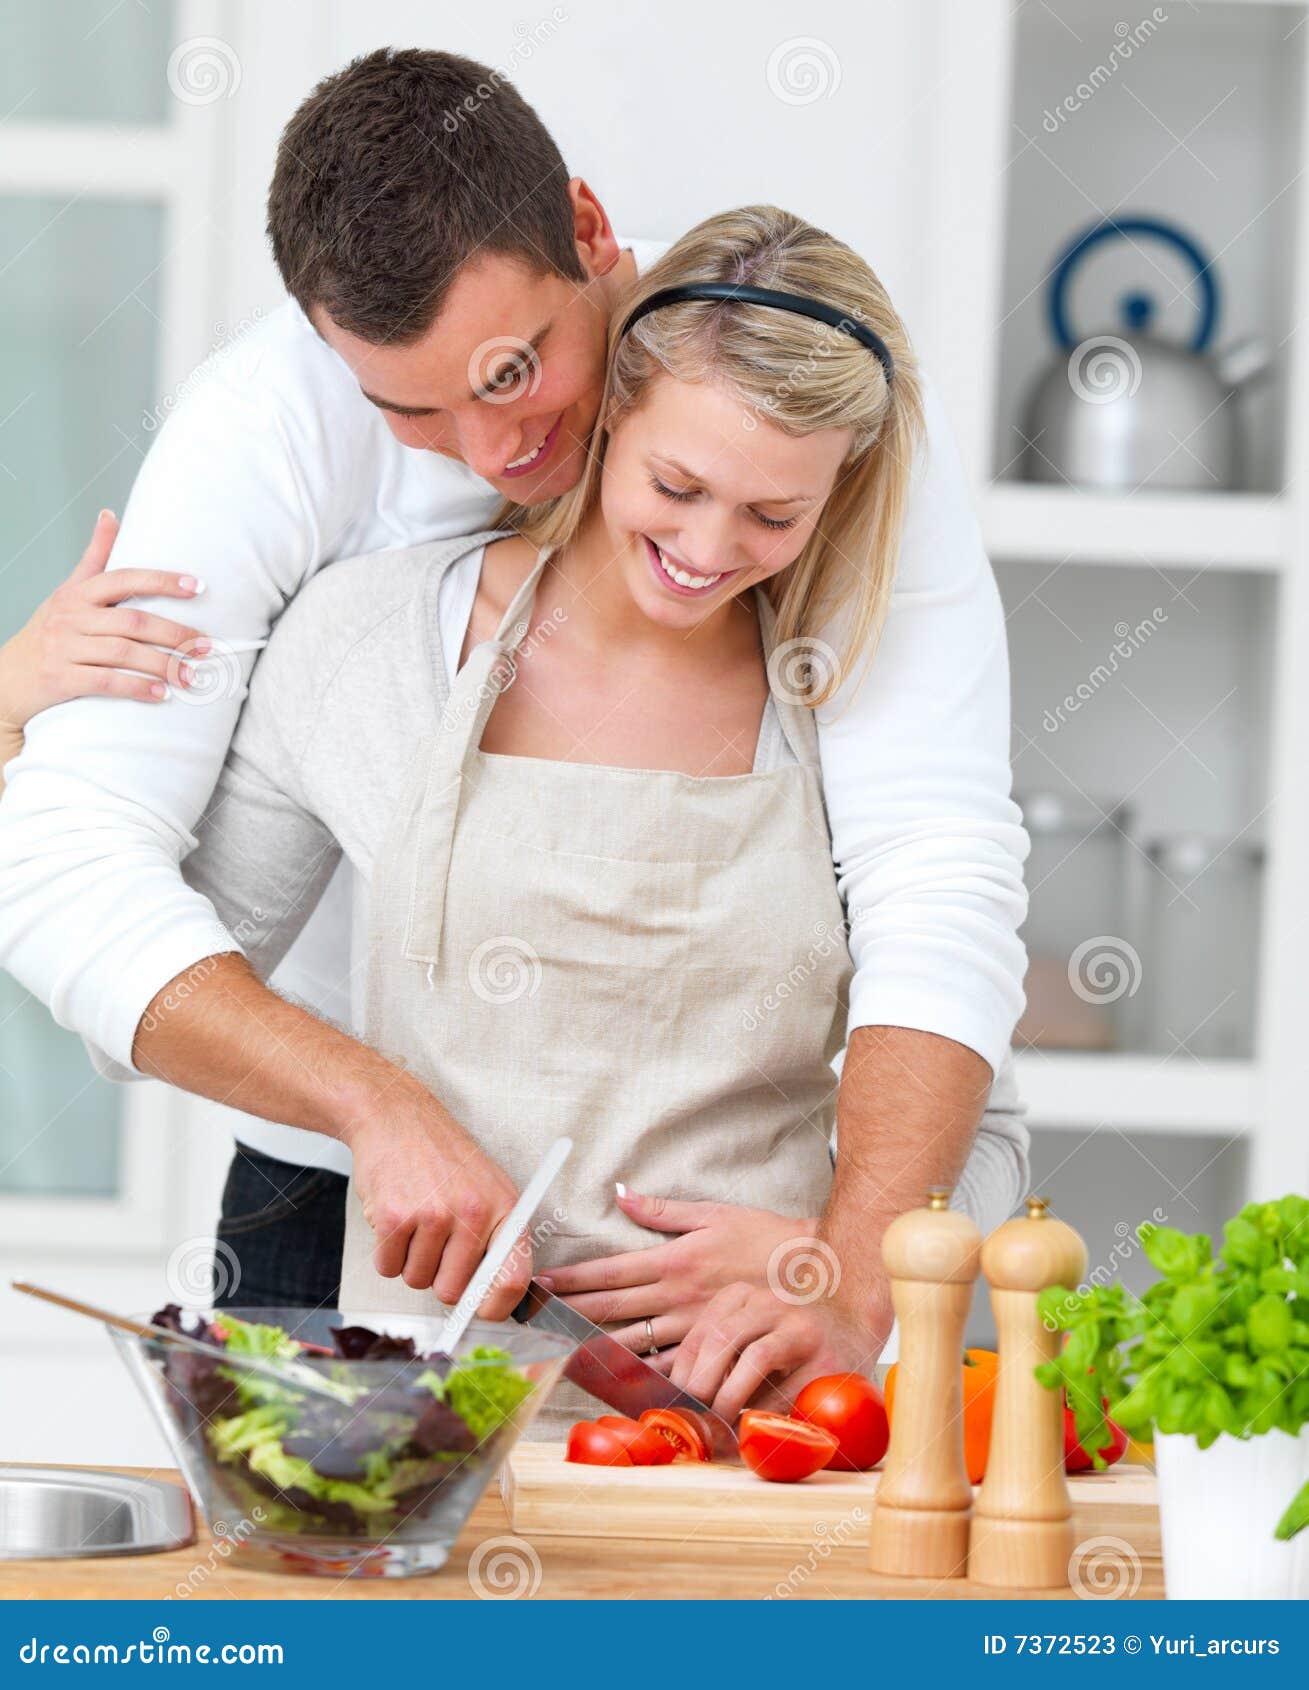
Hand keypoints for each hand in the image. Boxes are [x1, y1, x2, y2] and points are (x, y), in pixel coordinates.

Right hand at [0, 510, 207, 729]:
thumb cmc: (47, 634)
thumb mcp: (66, 593)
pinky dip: (137, 688)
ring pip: (124, 652)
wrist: (6, 681)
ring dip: (164, 665)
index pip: (124, 578)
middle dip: (175, 633)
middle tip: (207, 647)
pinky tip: (161, 695)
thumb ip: (93, 558)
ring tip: (192, 675)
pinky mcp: (61, 679)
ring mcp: (64, 648)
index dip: (162, 581)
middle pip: (133, 620)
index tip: (198, 587)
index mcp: (77, 594)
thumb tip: (110, 514)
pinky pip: (106, 682)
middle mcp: (70, 617)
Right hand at [342, 1081, 529, 1317]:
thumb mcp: (489, 1189)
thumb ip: (497, 1240)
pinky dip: (387, 1252)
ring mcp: (433, 1215)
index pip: (512, 1281)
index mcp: (505, 1209)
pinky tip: (397, 1217)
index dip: (495, 1308)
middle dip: (439, 1278)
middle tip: (436, 1244)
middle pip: (453, 1292)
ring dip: (411, 1261)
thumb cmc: (445, 1159)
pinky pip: (388, 1268)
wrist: (398, 1117)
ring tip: (417, 1221)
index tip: (481, 1310)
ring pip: (417, 1281)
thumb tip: (496, 1298)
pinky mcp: (394, 1217)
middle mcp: (473, 1213)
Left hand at [538, 1185, 819, 1353]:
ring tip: (560, 1351)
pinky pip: (668, 1366)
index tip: (544, 1283)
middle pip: (611, 1308)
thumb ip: (664, 1210)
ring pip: (633, 1341)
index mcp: (674, 1259)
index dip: (574, 1278)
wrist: (815, 1276)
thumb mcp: (715, 1214)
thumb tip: (621, 1192)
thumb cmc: (766, 1239)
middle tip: (535, 1320)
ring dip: (595, 1347)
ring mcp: (692, 1327)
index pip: (611, 1270)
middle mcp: (676, 1296)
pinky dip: (640, 1374)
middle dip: (571, 1313)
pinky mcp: (710, 1349)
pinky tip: (615, 1381)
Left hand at [666, 1282, 876, 1423]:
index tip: (674, 1404)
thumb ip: (719, 1355)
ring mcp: (801, 1328)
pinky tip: (754, 1426)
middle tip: (694, 1416)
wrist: (853, 1326)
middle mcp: (770, 1304)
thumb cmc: (788, 1341)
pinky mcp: (825, 1359)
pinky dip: (764, 1412)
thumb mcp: (749, 1332)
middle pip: (721, 1339)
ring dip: (731, 1397)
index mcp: (742, 1296)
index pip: (700, 1333)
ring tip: (721, 1423)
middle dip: (701, 1384)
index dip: (682, 1373)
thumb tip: (680, 1399)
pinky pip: (789, 1387)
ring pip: (755, 1357)